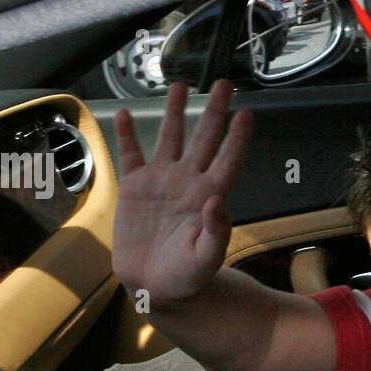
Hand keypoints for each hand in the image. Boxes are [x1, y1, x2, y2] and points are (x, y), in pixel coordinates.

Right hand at [112, 80, 252, 304]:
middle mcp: (188, 182)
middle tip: (223, 83)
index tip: (247, 112)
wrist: (153, 286)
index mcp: (209, 196)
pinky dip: (126, 135)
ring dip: (175, 111)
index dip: (237, 137)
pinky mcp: (135, 188)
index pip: (227, 160)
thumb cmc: (187, 277)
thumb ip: (216, 233)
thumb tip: (218, 202)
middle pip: (203, 139)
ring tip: (180, 85)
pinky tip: (123, 114)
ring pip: (170, 137)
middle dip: (214, 111)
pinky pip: (130, 155)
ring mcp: (161, 181)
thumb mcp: (206, 260)